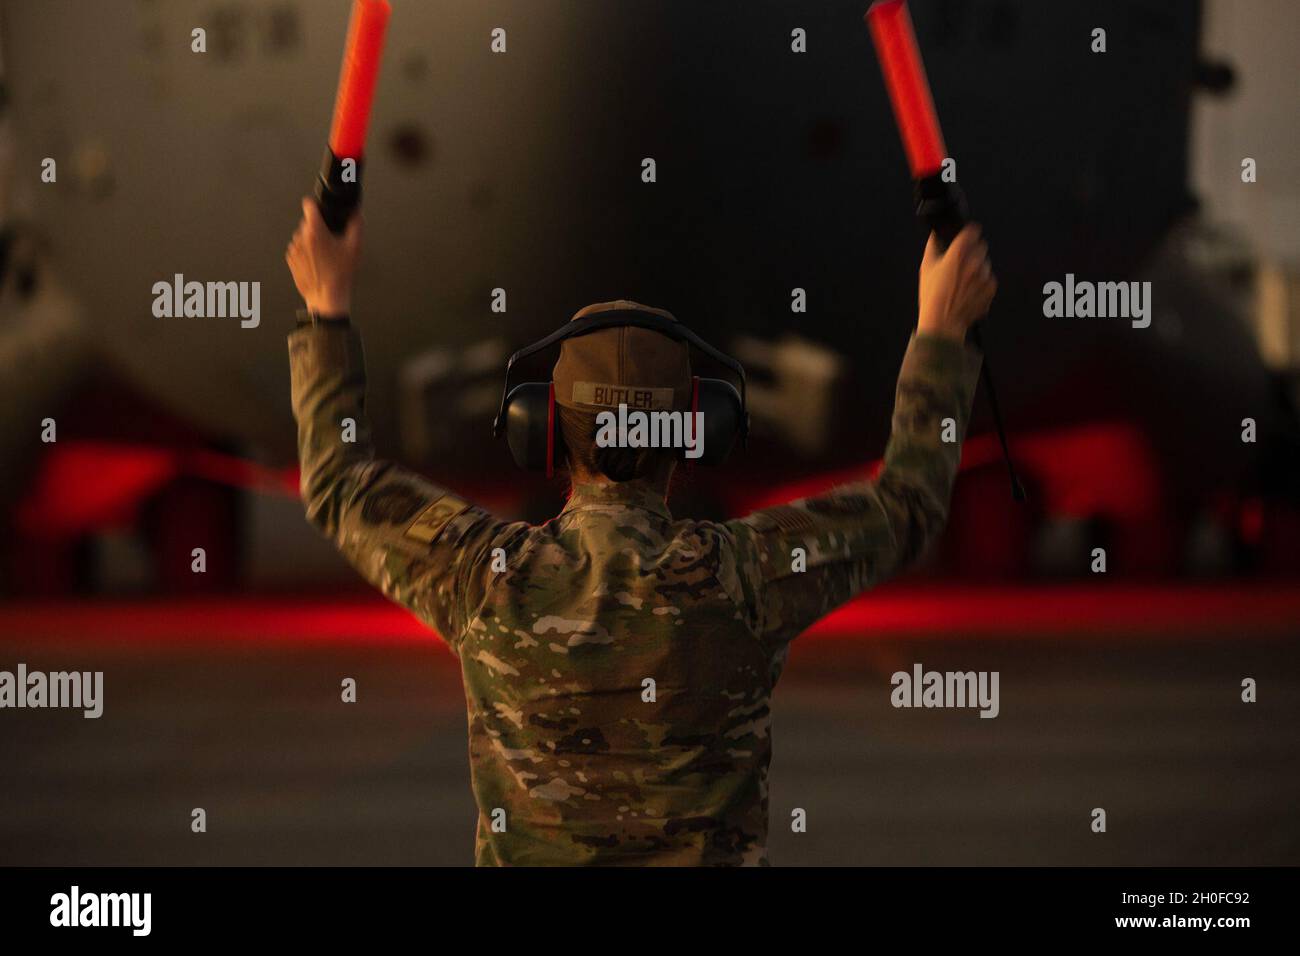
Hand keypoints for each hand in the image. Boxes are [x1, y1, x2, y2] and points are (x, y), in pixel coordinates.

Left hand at [285, 198, 361, 315]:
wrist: (327, 297)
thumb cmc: (340, 274)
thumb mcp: (355, 247)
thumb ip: (357, 224)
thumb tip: (356, 212)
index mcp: (315, 231)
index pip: (308, 205)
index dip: (316, 204)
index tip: (320, 208)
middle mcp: (301, 238)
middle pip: (308, 222)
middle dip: (319, 228)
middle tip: (331, 241)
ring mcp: (294, 249)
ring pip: (302, 236)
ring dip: (312, 240)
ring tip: (325, 255)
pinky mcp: (291, 260)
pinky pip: (298, 249)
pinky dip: (306, 252)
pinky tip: (318, 263)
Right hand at [917, 223, 996, 341]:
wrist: (943, 321)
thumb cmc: (933, 296)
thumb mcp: (926, 267)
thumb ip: (933, 245)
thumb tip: (935, 235)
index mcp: (959, 253)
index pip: (973, 231)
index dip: (969, 232)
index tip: (967, 235)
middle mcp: (974, 261)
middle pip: (981, 246)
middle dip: (972, 251)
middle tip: (961, 264)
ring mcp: (984, 275)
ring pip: (985, 263)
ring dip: (977, 268)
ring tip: (963, 282)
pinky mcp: (991, 287)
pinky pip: (989, 279)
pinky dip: (981, 283)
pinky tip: (968, 291)